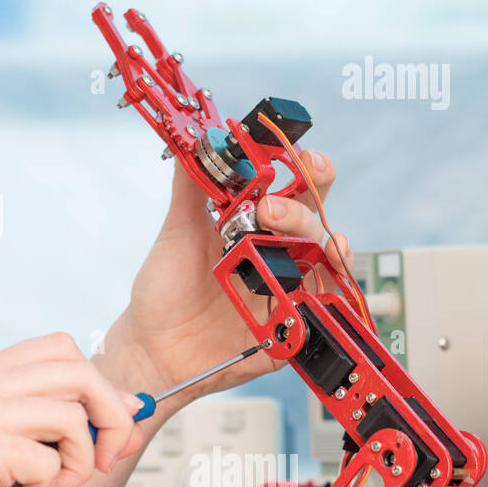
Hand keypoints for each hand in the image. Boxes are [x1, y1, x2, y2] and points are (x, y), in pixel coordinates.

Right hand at [0, 332, 146, 486]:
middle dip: (111, 420)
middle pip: (80, 373)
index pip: (62, 348)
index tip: (112, 427)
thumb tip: (133, 410)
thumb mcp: (24, 450)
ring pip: (73, 419)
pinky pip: (51, 462)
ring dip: (76, 466)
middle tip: (105, 461)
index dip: (101, 385)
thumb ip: (69, 425)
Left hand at [107, 149, 354, 402]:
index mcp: (252, 226)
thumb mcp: (176, 231)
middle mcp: (275, 254)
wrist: (153, 347)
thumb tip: (192, 138)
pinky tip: (331, 271)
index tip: (302, 154)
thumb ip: (190, 186)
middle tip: (269, 208)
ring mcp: (285, 288)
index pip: (292, 189)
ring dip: (324, 242)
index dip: (305, 169)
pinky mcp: (291, 326)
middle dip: (303, 205)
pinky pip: (325, 306)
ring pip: (324, 258)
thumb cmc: (163, 290)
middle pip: (312, 219)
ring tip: (305, 238)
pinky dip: (334, 288)